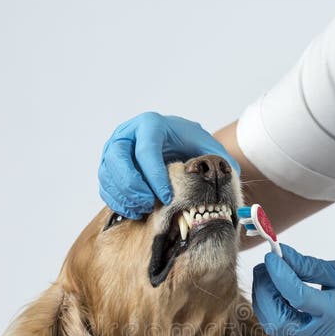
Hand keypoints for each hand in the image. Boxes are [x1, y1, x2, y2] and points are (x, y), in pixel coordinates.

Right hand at [98, 112, 240, 218]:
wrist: (173, 144)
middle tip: (149, 205)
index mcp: (150, 124)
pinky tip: (135, 211)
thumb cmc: (189, 145)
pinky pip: (106, 186)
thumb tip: (228, 175)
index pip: (146, 150)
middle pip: (118, 159)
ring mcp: (114, 149)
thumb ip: (220, 160)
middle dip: (133, 186)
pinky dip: (118, 201)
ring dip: (124, 196)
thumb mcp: (207, 148)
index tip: (167, 198)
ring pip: (108, 174)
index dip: (154, 177)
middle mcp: (127, 133)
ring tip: (143, 210)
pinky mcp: (108, 166)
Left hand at [252, 243, 334, 335]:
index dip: (280, 275)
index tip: (271, 256)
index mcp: (334, 313)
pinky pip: (279, 325)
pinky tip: (275, 288)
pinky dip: (270, 306)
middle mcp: (318, 331)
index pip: (297, 297)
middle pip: (278, 317)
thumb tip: (282, 254)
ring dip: (264, 298)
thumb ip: (308, 266)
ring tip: (268, 274)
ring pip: (273, 324)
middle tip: (266, 265)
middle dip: (264, 290)